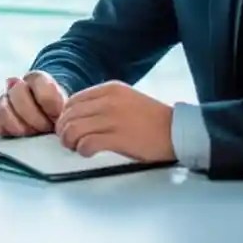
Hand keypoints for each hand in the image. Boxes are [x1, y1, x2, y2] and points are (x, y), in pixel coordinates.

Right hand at [0, 71, 68, 137]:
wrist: (49, 114)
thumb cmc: (58, 109)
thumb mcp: (67, 105)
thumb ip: (64, 106)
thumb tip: (60, 115)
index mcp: (37, 78)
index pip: (38, 82)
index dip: (49, 104)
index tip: (58, 117)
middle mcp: (17, 85)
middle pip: (17, 93)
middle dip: (34, 116)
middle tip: (45, 128)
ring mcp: (4, 100)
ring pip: (3, 109)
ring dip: (19, 126)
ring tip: (33, 133)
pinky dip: (2, 129)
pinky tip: (14, 134)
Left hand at [54, 81, 175, 161]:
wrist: (178, 131)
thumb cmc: (153, 120)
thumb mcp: (126, 99)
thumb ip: (103, 103)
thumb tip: (79, 116)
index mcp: (110, 89)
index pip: (73, 101)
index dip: (65, 117)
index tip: (69, 128)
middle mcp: (108, 101)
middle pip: (69, 115)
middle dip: (64, 131)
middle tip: (69, 141)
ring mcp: (112, 119)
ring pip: (73, 129)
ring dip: (70, 142)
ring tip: (77, 148)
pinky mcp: (118, 138)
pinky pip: (86, 143)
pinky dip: (82, 150)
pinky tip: (88, 152)